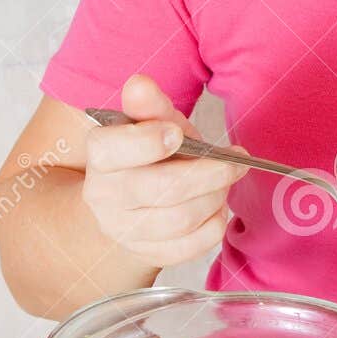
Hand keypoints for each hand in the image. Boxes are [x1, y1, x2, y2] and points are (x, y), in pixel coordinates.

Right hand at [82, 73, 248, 265]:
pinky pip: (190, 247)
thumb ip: (149, 104)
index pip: (114, 150)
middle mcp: (104, 198)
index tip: (177, 133)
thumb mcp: (151, 121)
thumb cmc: (149, 152)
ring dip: (216, 197)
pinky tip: (217, 207)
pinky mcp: (148, 254)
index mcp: (100, 155)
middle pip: (162, 189)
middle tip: (236, 161)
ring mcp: (125, 231)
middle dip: (209, 173)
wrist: (134, 198)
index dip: (148, 141)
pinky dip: (214, 225)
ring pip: (181, 220)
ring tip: (228, 180)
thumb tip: (140, 84)